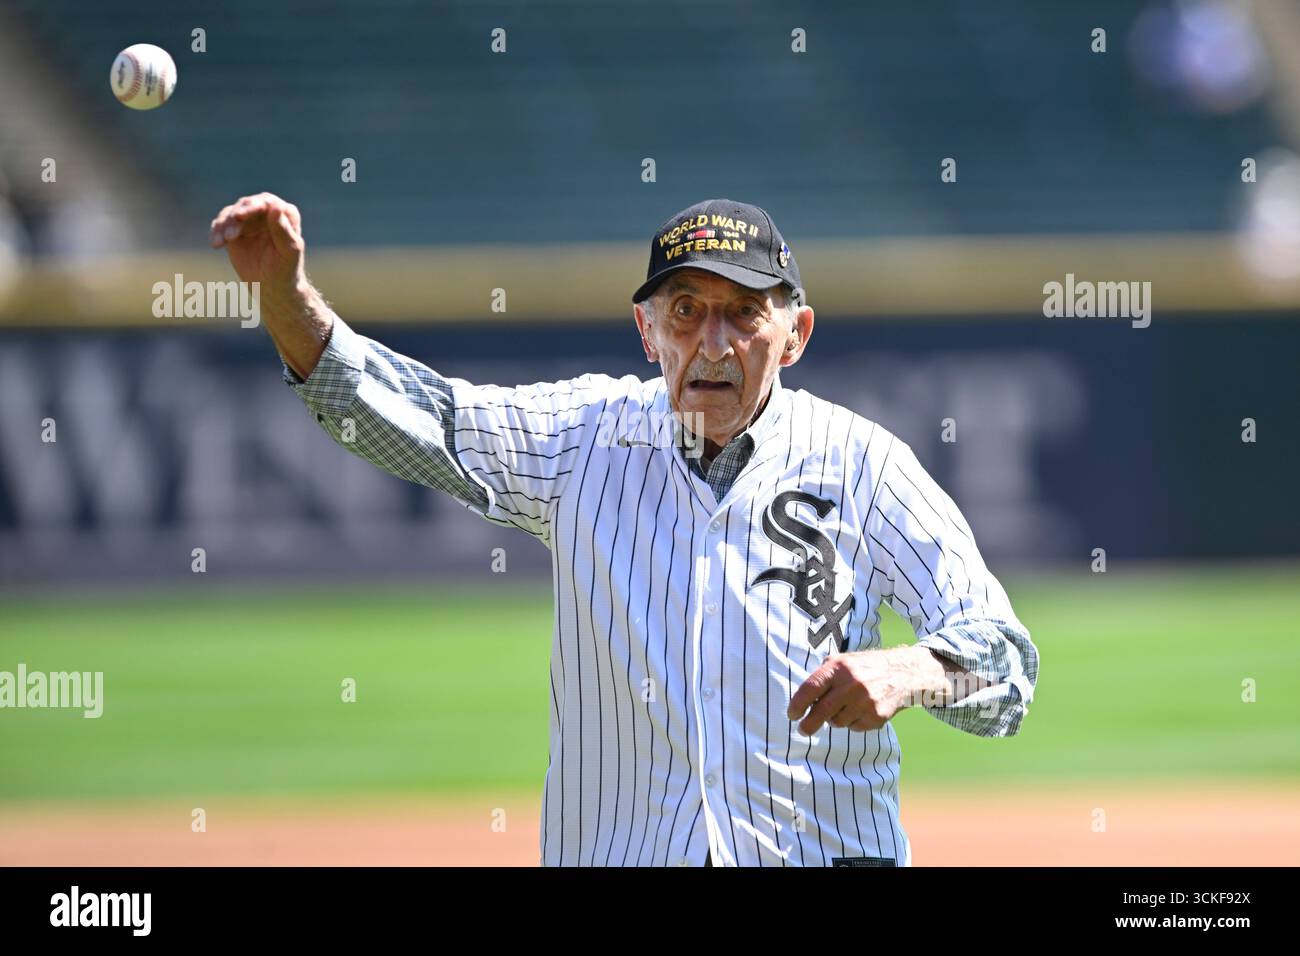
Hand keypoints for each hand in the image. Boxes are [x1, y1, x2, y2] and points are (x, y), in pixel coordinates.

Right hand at [209, 192, 305, 296]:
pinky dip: (216, 232)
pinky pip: (220, 225)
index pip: (268, 202)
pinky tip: (216, 244)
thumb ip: (282, 230)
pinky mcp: (233, 228)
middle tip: (230, 232)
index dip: (253, 206)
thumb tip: (276, 206)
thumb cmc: (286, 267)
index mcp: (284, 213)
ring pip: (231, 214)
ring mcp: (248, 219)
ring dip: (224, 225)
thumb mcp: (288, 250)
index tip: (239, 216)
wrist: (272, 285)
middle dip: (236, 216)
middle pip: (246, 204)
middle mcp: (265, 211)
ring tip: (224, 242)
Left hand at [786, 646, 950, 734]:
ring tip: (845, 708)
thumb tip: (801, 699)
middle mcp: (852, 684)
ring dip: (835, 719)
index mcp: (839, 667)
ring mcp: (865, 701)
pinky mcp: (876, 716)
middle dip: (808, 724)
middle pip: (821, 711)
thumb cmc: (865, 667)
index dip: (798, 704)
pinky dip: (853, 723)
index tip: (792, 715)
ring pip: (837, 722)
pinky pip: (854, 728)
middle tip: (802, 730)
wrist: (903, 673)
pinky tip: (861, 710)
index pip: (811, 688)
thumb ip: (822, 675)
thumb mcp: (843, 661)